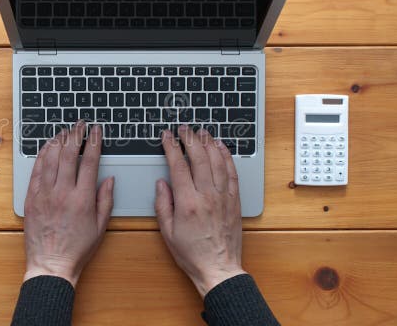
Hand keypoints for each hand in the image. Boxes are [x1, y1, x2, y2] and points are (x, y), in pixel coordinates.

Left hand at [23, 121, 114, 286]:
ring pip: (50, 159)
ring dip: (58, 141)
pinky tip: (47, 148)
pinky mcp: (31, 199)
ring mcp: (44, 194)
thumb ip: (106, 199)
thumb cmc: (77, 248)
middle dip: (76, 135)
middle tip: (80, 124)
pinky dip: (42, 156)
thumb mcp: (101, 226)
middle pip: (69, 154)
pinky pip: (36, 171)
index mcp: (83, 199)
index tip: (97, 131)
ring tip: (64, 132)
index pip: (90, 161)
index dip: (94, 142)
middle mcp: (63, 193)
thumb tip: (109, 179)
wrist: (51, 264)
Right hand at [155, 125, 245, 296]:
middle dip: (190, 139)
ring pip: (217, 162)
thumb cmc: (192, 254)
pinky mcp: (234, 201)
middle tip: (184, 128)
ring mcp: (223, 197)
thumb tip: (162, 183)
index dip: (171, 147)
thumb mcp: (167, 232)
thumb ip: (163, 204)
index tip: (167, 136)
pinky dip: (227, 157)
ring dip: (209, 144)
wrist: (218, 268)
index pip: (178, 166)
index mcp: (187, 203)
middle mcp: (207, 196)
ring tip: (202, 132)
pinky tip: (221, 148)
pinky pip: (231, 173)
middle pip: (199, 158)